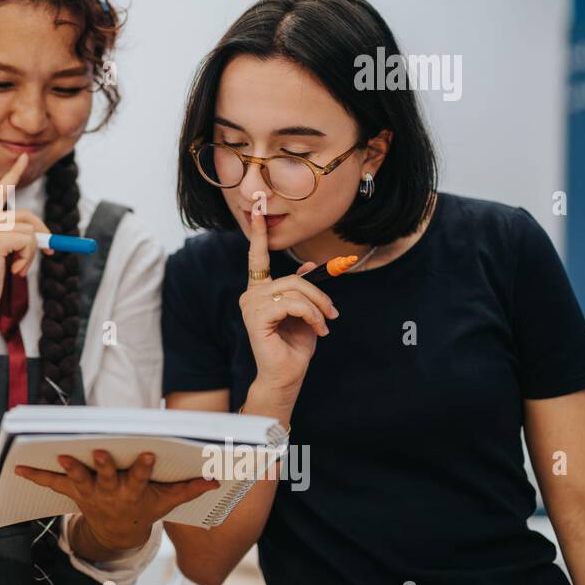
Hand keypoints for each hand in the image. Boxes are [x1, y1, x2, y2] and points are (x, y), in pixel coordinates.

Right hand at [0, 152, 51, 322]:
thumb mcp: (0, 253)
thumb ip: (14, 238)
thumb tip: (44, 235)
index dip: (14, 173)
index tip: (24, 158)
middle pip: (25, 214)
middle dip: (43, 232)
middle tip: (51, 250)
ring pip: (29, 230)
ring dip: (32, 252)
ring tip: (20, 268)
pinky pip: (28, 241)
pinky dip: (29, 258)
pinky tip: (15, 272)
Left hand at [16, 449, 218, 551]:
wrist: (117, 534)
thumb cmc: (144, 508)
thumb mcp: (167, 501)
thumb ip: (189, 488)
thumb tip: (216, 479)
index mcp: (134, 492)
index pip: (141, 478)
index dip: (144, 467)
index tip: (147, 453)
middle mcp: (111, 492)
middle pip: (107, 477)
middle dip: (104, 466)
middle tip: (100, 452)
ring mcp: (90, 493)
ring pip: (79, 479)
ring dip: (69, 468)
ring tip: (59, 455)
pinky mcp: (74, 492)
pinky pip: (53, 483)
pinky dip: (36, 474)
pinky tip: (18, 467)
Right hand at [239, 207, 337, 393]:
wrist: (286, 376)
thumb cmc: (294, 346)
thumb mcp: (305, 313)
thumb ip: (303, 289)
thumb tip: (309, 265)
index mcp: (259, 290)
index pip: (258, 257)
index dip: (258, 233)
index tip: (256, 209)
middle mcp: (251, 294)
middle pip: (292, 278)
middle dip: (319, 295)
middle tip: (333, 314)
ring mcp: (251, 305)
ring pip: (295, 290)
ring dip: (318, 308)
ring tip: (325, 325)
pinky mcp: (257, 317)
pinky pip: (293, 304)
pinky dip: (311, 316)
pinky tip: (317, 330)